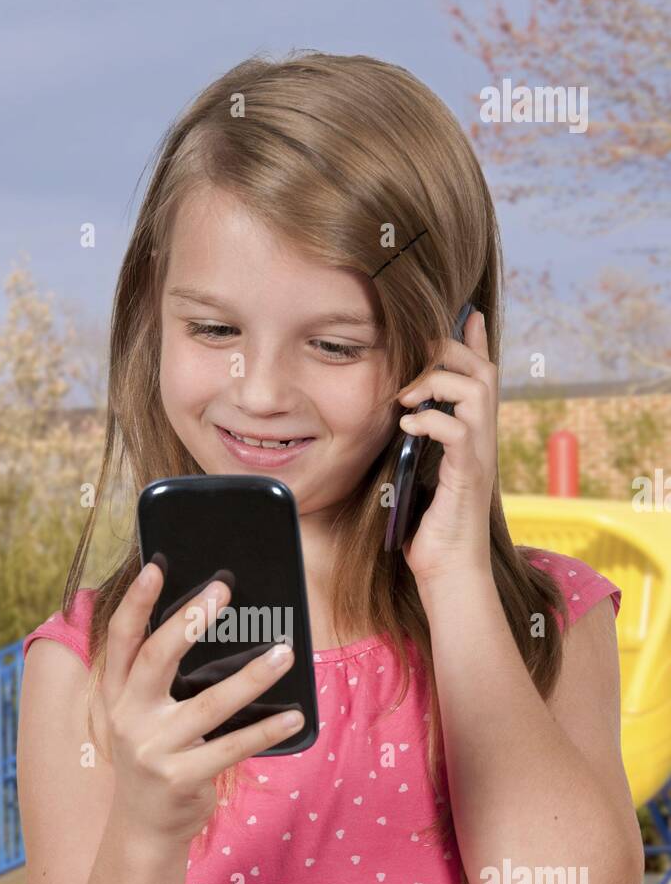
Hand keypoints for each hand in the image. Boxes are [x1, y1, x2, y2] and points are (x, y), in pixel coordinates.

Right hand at [96, 564, 303, 843]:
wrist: (143, 827)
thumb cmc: (154, 756)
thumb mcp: (141, 716)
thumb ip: (157, 678)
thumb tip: (204, 624)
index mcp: (117, 695)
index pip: (121, 639)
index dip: (137, 602)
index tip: (158, 566)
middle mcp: (128, 718)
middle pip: (157, 659)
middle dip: (190, 620)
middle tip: (223, 590)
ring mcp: (153, 750)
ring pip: (208, 704)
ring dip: (251, 676)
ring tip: (284, 653)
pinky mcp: (181, 779)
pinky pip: (231, 749)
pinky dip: (265, 730)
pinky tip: (293, 715)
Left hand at [395, 310, 496, 589]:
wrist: (449, 571)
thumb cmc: (431, 528)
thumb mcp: (420, 474)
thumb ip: (418, 443)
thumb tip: (400, 418)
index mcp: (472, 435)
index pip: (482, 376)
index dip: (476, 342)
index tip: (465, 313)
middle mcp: (483, 439)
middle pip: (483, 370)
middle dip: (447, 353)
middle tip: (412, 361)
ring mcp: (479, 456)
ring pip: (476, 390)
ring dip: (437, 382)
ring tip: (406, 399)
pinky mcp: (469, 475)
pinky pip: (459, 431)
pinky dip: (432, 421)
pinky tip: (409, 428)